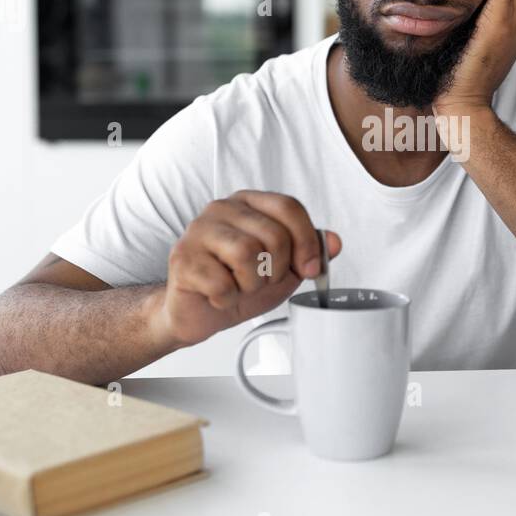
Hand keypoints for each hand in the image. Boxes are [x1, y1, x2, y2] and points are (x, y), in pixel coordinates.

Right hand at [152, 191, 341, 348]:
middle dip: (277, 269)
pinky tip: (220, 296)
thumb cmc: (239, 283)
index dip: (307, 241)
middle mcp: (222, 209)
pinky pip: (222, 282)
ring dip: (252, 283)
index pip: (289, 206)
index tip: (309, 268)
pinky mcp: (182, 258)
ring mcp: (198, 231)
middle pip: (272, 234)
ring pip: (247, 253)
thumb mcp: (284, 268)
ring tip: (241, 287)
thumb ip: (309, 251)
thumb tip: (333, 242)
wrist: (198, 312)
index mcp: (249, 203)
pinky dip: (228, 298)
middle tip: (263, 280)